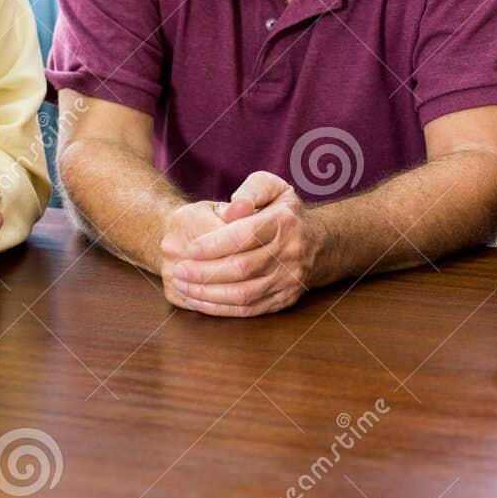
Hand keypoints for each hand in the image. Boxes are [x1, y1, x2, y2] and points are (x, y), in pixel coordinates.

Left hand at [159, 172, 322, 316]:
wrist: (317, 244)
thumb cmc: (284, 212)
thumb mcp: (273, 188)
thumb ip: (252, 190)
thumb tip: (235, 205)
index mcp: (284, 222)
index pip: (246, 235)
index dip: (214, 244)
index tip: (190, 248)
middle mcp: (290, 252)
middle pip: (242, 267)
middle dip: (205, 271)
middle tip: (178, 269)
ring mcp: (289, 280)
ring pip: (243, 293)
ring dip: (208, 293)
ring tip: (183, 285)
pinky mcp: (284, 300)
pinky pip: (248, 309)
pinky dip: (220, 308)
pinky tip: (199, 300)